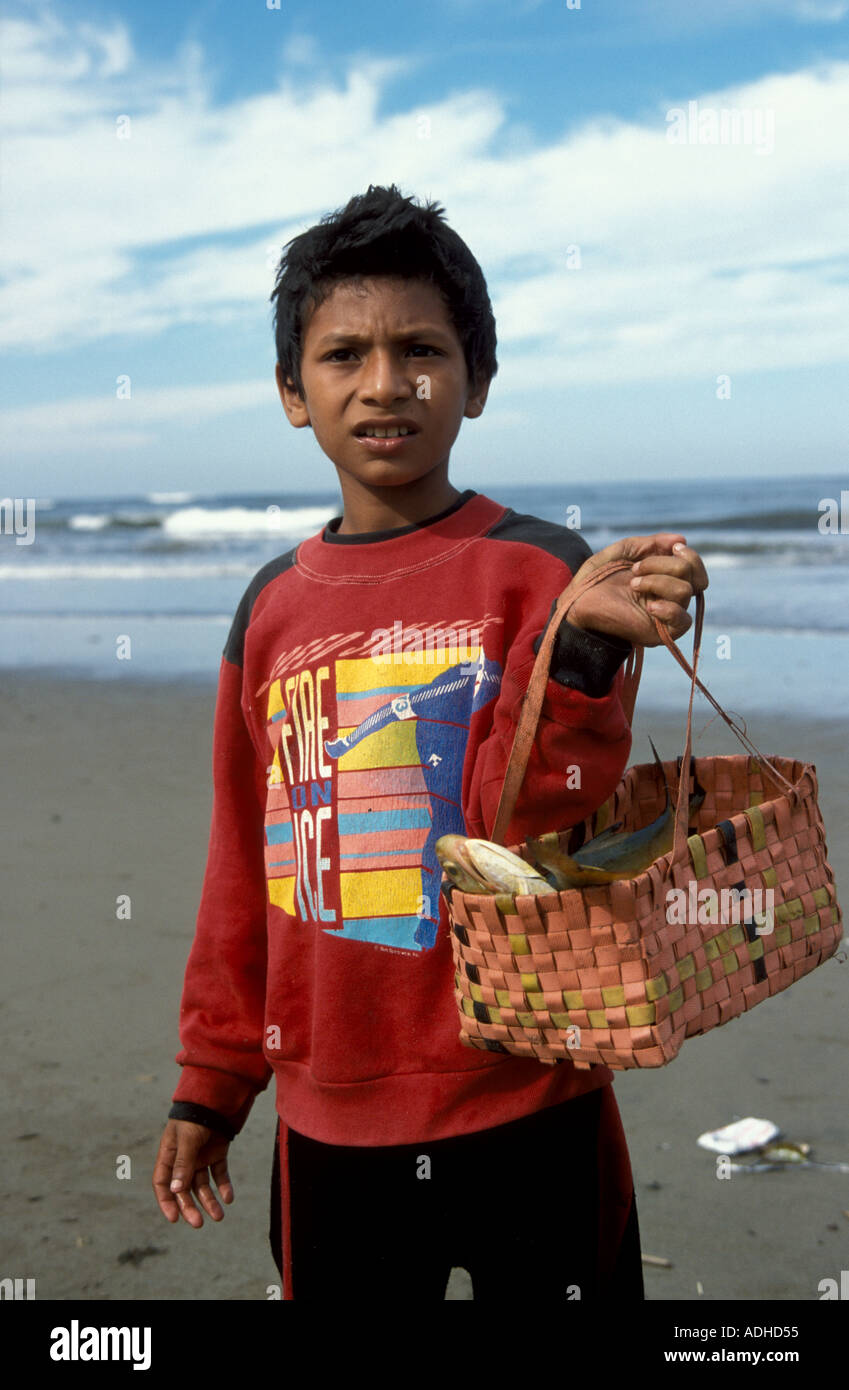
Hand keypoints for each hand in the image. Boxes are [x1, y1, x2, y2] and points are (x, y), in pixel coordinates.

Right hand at [152, 1119, 233, 1228]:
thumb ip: (183, 1163)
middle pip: (184, 1189)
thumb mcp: (188, 1138)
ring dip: (210, 1201)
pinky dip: (224, 1186)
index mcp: (169, 1154)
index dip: (166, 1202)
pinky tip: (229, 1198)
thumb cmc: (196, 1115)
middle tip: (199, 1223)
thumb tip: (176, 1191)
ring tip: (219, 1216)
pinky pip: (219, 1174)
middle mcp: (183, 1159)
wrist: (218, 1095)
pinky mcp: (217, 1153)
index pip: (163, 1183)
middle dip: (191, 1207)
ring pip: (203, 1185)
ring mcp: (200, 1157)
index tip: (175, 1218)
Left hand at [566, 534, 708, 646]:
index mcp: (664, 577)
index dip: (689, 555)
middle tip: (636, 569)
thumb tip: (682, 539)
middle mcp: (669, 596)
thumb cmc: (596, 579)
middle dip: (663, 565)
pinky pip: (684, 621)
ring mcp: (667, 614)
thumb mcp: (623, 551)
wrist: (577, 605)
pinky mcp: (662, 633)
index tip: (672, 548)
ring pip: (685, 591)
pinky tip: (650, 606)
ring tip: (633, 585)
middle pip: (692, 575)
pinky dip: (669, 609)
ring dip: (657, 582)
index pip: (694, 568)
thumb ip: (650, 543)